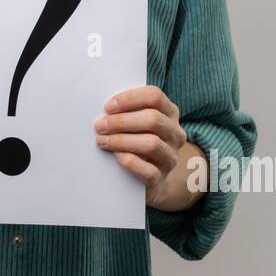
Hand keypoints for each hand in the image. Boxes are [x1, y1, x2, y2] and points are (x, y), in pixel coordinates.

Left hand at [93, 84, 206, 211]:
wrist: (148, 177)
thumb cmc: (136, 141)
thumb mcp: (137, 122)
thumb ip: (127, 111)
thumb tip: (104, 107)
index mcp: (170, 113)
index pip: (155, 96)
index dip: (129, 99)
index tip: (108, 107)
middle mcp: (175, 134)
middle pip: (153, 119)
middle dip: (121, 121)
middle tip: (99, 126)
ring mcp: (171, 157)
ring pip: (151, 144)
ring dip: (121, 140)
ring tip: (102, 140)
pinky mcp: (161, 178)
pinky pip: (148, 170)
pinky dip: (129, 161)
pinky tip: (116, 156)